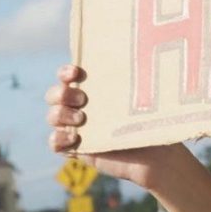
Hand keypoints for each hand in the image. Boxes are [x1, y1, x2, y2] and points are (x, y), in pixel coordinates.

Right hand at [46, 64, 191, 190]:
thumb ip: (132, 82)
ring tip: (82, 119)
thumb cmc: (153, 123)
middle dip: (62, 93)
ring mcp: (78, 128)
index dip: (66, 72)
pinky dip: (57, 139)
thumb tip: (140, 55)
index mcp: (97, 89)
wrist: (157, 156)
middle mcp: (83, 106)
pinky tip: (73, 138)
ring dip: (60, 114)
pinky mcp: (77, 149)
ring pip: (53, 116)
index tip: (76, 71)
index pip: (69, 75)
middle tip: (83, 99)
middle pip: (55, 95)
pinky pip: (54, 143)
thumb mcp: (143, 100)